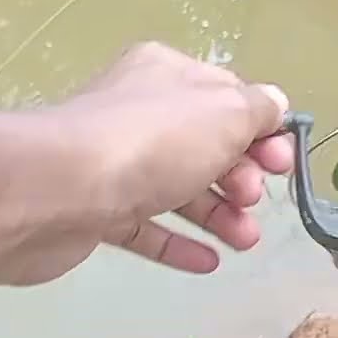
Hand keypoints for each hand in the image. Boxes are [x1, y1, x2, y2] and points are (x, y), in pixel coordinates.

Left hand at [6, 42, 291, 283]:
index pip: (227, 97)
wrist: (57, 191)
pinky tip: (208, 263)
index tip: (281, 164)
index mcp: (167, 75)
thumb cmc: (152, 142)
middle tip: (252, 199)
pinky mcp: (94, 211)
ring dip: (219, 214)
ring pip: (178, 188)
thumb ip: (258, 109)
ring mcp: (113, 163)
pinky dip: (178, 242)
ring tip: (245, 242)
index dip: (261, 130)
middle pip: (204, 145)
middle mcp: (138, 112)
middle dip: (240, 175)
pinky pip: (145, 226)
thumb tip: (274, 105)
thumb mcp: (225, 112)